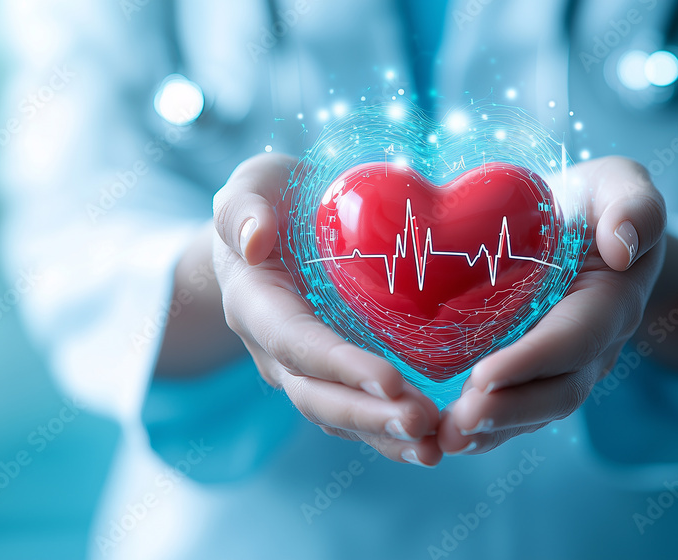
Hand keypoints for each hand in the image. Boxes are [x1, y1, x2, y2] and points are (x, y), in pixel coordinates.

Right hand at [212, 154, 442, 466]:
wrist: (269, 230)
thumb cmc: (268, 201)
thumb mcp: (250, 187)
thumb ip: (243, 210)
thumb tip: (253, 241)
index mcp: (255, 304)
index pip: (296, 343)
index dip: (340, 366)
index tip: (390, 381)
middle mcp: (274, 349)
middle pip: (317, 396)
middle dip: (368, 416)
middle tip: (423, 426)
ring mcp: (302, 369)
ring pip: (337, 416)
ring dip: (383, 436)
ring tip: (434, 447)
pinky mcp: (332, 375)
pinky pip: (356, 412)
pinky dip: (388, 432)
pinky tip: (433, 440)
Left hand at [438, 157, 666, 454]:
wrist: (581, 221)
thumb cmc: (595, 200)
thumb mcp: (620, 184)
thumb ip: (634, 204)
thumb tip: (622, 246)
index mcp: (612, 302)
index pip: (574, 340)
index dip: (532, 362)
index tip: (483, 377)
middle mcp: (593, 346)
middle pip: (557, 392)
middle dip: (509, 412)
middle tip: (457, 425)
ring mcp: (567, 366)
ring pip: (536, 411)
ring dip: (493, 431)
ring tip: (444, 441)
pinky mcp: (537, 372)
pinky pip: (516, 408)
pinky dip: (485, 429)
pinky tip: (443, 437)